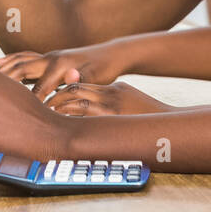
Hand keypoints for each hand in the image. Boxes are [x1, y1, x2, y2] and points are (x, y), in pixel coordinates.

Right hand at [0, 44, 127, 98]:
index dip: (28, 103)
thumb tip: (73, 78)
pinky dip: (12, 59)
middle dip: (6, 82)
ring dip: (5, 68)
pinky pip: (25, 57)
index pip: (39, 88)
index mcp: (61, 66)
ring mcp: (49, 56)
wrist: (110, 55)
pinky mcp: (48, 57)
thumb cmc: (103, 69)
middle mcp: (52, 58)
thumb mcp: (95, 77)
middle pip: (23, 70)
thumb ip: (81, 79)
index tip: (15, 116)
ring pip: (21, 60)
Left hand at [46, 81, 172, 116]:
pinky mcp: (115, 116)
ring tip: (44, 115)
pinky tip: (59, 126)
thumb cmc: (150, 113)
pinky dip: (71, 119)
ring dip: (59, 108)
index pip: (81, 85)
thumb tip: (92, 100)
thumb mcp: (129, 96)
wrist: (171, 121)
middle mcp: (110, 93)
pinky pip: (87, 116)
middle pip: (75, 89)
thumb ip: (111, 95)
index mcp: (112, 88)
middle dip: (55, 97)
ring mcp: (112, 105)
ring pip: (77, 101)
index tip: (48, 99)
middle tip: (39, 106)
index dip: (62, 91)